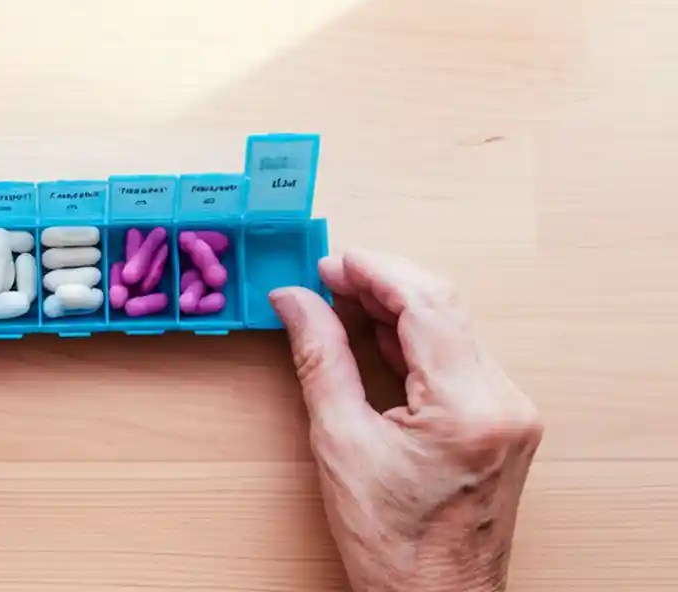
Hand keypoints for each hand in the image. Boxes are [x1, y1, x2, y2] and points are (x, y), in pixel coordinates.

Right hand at [270, 250, 541, 591]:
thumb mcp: (340, 444)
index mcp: (468, 408)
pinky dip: (415, 338)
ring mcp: (511, 411)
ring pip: (453, 328)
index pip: (426, 305)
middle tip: (328, 275)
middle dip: (384, 282)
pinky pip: (458, 357)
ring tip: (342, 299)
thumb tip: (296, 301)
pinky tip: (375, 334)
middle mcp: (504, 402)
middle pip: (445, 307)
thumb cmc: (394, 545)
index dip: (375, 271)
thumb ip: (320, 359)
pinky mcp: (504, 420)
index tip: (329, 261)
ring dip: (398, 307)